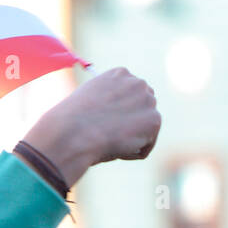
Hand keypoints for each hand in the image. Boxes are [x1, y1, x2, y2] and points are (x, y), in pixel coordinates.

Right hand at [21, 67, 161, 186]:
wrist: (73, 132)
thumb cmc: (73, 121)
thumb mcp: (90, 102)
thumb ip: (108, 102)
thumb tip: (116, 117)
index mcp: (120, 74)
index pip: (132, 95)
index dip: (120, 114)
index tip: (106, 122)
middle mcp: (137, 82)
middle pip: (144, 110)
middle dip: (130, 125)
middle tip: (109, 134)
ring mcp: (148, 100)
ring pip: (144, 131)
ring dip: (128, 141)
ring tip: (108, 139)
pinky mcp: (154, 120)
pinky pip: (145, 146)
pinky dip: (131, 153)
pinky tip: (116, 146)